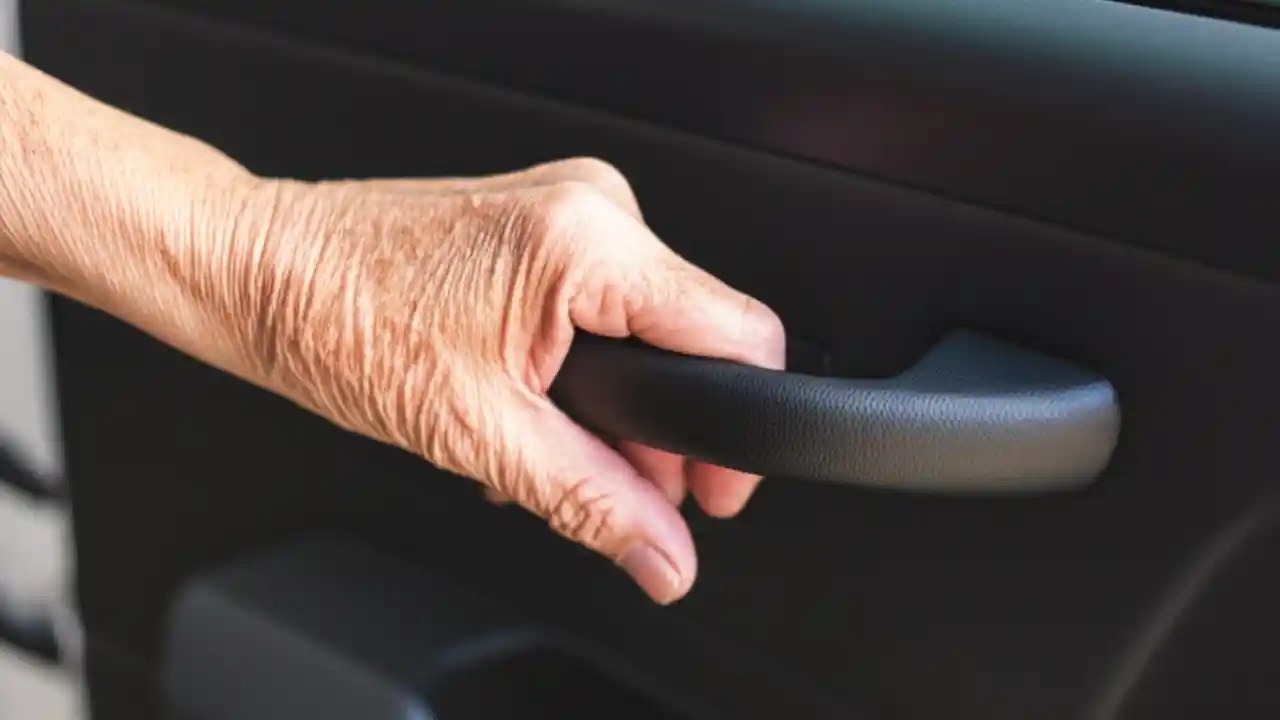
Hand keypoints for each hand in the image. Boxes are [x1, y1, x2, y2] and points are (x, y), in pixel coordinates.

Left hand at [191, 158, 784, 603]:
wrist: (258, 271)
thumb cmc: (335, 319)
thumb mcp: (477, 432)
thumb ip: (590, 502)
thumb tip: (664, 556)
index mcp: (589, 242)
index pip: (739, 334)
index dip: (735, 431)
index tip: (711, 491)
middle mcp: (592, 208)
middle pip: (694, 339)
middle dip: (658, 431)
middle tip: (607, 486)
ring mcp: (567, 210)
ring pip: (646, 331)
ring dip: (611, 408)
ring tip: (537, 446)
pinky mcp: (541, 226)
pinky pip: (603, 306)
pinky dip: (580, 370)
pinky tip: (527, 408)